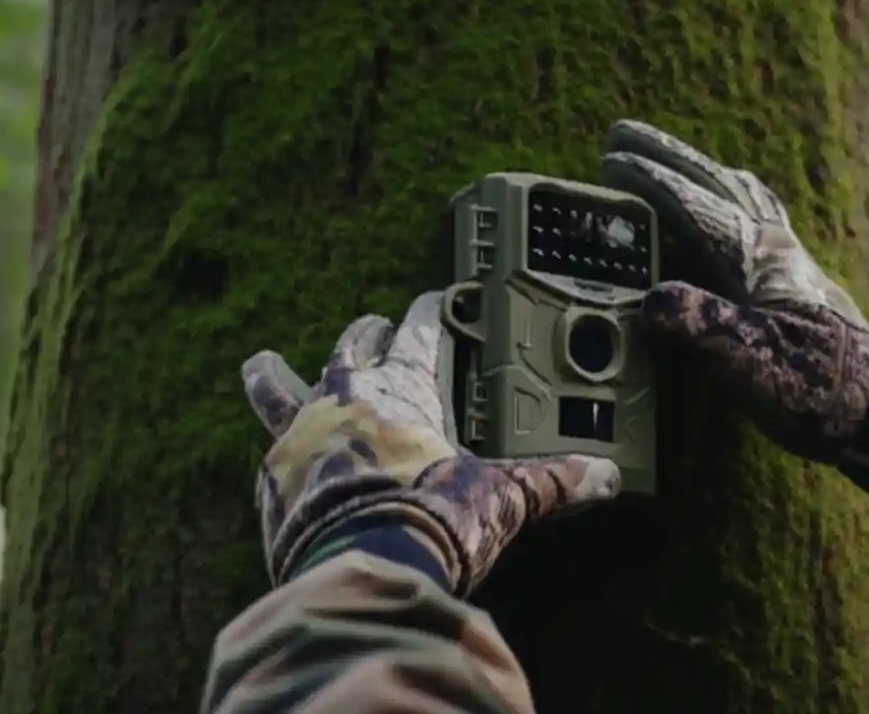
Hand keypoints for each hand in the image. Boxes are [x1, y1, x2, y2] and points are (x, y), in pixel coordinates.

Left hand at [241, 293, 621, 593]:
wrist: (362, 569)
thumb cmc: (434, 520)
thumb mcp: (503, 496)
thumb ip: (551, 482)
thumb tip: (605, 477)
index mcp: (402, 392)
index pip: (419, 334)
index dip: (429, 312)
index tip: (434, 298)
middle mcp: (346, 402)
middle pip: (351, 350)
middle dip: (365, 335)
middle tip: (373, 326)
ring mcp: (302, 439)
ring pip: (279, 391)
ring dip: (273, 377)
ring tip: (262, 363)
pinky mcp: (273, 483)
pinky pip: (268, 458)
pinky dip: (274, 455)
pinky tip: (272, 462)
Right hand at [600, 120, 868, 460]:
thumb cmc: (817, 388)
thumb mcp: (748, 362)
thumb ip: (697, 325)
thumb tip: (651, 300)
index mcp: (755, 258)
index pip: (691, 202)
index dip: (647, 178)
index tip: (610, 158)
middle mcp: (773, 247)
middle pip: (714, 181)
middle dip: (664, 154)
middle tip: (622, 132)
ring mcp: (789, 258)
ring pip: (739, 192)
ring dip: (699, 169)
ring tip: (672, 158)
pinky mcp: (797, 279)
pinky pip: (758, 215)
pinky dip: (732, 195)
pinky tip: (732, 209)